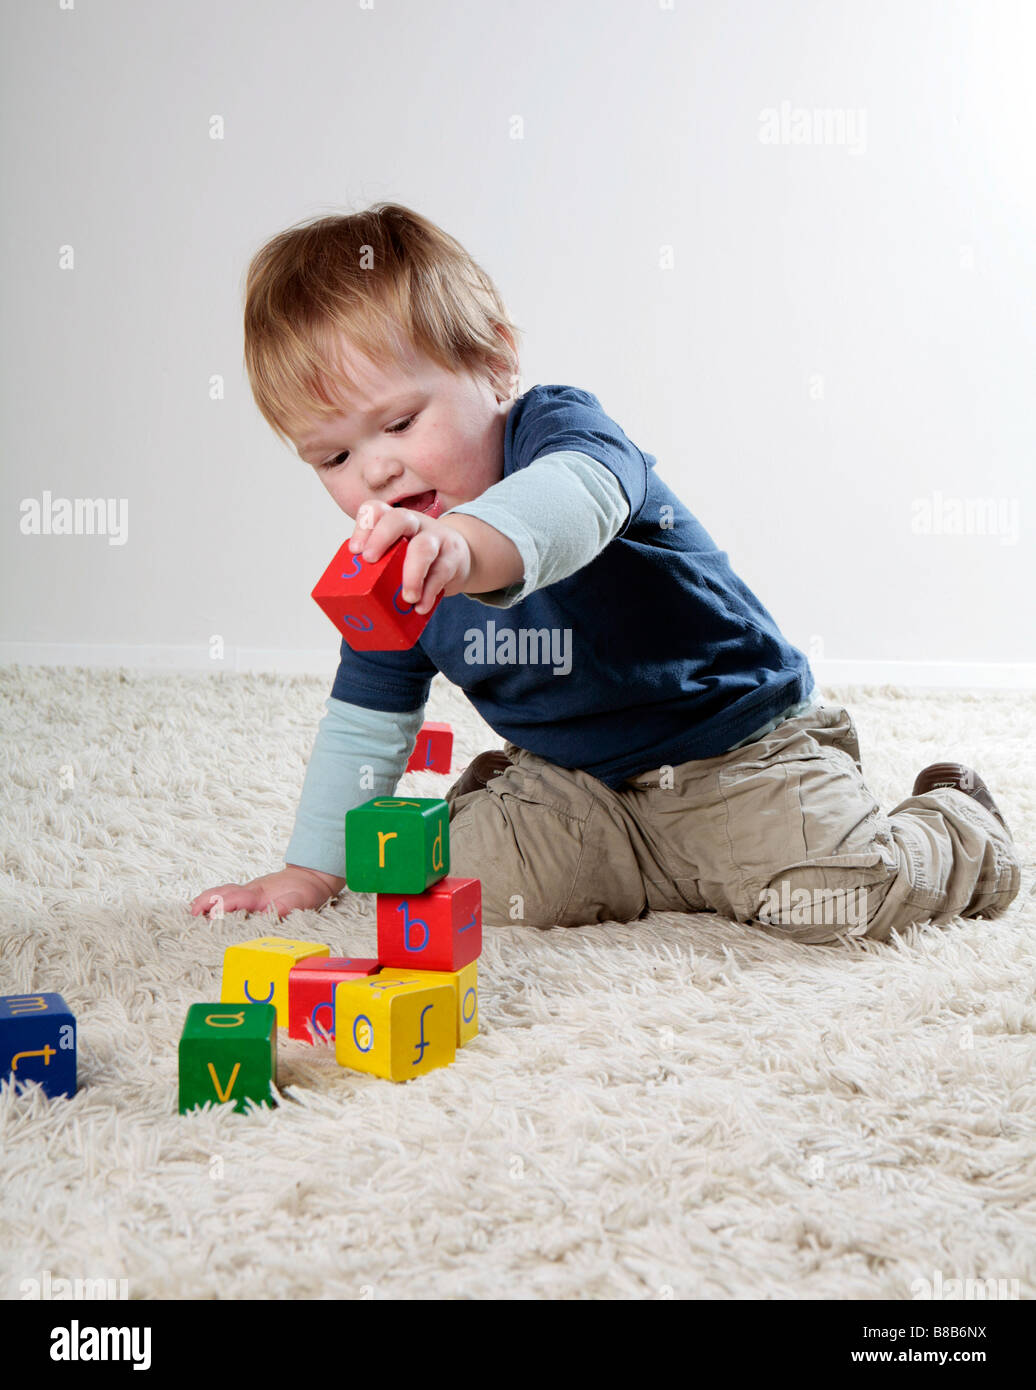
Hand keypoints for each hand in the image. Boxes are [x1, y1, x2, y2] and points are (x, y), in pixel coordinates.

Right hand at [190, 867, 337, 919]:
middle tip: (190, 915)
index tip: (207, 915)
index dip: (221, 906)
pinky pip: (226, 895)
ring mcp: (248, 892)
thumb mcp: (302, 900)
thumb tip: (267, 915)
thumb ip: (286, 906)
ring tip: (191, 914)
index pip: (236, 898)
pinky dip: (212, 901)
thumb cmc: (306, 891)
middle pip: (223, 893)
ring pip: (222, 892)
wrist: (312, 877)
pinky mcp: (249, 896)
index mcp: (261, 894)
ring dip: (205, 901)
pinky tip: (204, 910)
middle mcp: (251, 891)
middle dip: (205, 902)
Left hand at [348, 500, 471, 613]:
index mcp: (394, 522)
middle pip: (399, 518)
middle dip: (381, 537)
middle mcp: (415, 523)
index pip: (376, 510)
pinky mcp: (453, 557)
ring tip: (407, 598)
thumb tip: (355, 595)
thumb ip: (380, 566)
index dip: (364, 526)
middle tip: (369, 560)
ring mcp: (436, 538)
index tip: (355, 551)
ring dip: (412, 574)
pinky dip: (429, 591)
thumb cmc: (416, 559)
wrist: (458, 558)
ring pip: (424, 547)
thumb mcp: (398, 555)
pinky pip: (441, 572)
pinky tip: (421, 606)